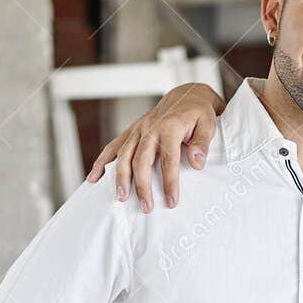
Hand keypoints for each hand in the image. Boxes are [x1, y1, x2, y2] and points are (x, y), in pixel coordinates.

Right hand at [86, 82, 224, 212]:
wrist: (186, 95)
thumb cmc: (198, 113)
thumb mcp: (208, 124)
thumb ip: (202, 143)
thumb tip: (197, 163)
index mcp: (170, 127)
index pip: (169, 159)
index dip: (169, 182)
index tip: (171, 201)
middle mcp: (150, 128)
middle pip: (141, 160)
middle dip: (142, 186)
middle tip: (146, 207)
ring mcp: (138, 130)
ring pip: (124, 155)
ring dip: (120, 178)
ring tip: (120, 198)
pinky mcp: (131, 132)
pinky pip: (113, 147)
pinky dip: (102, 162)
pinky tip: (93, 178)